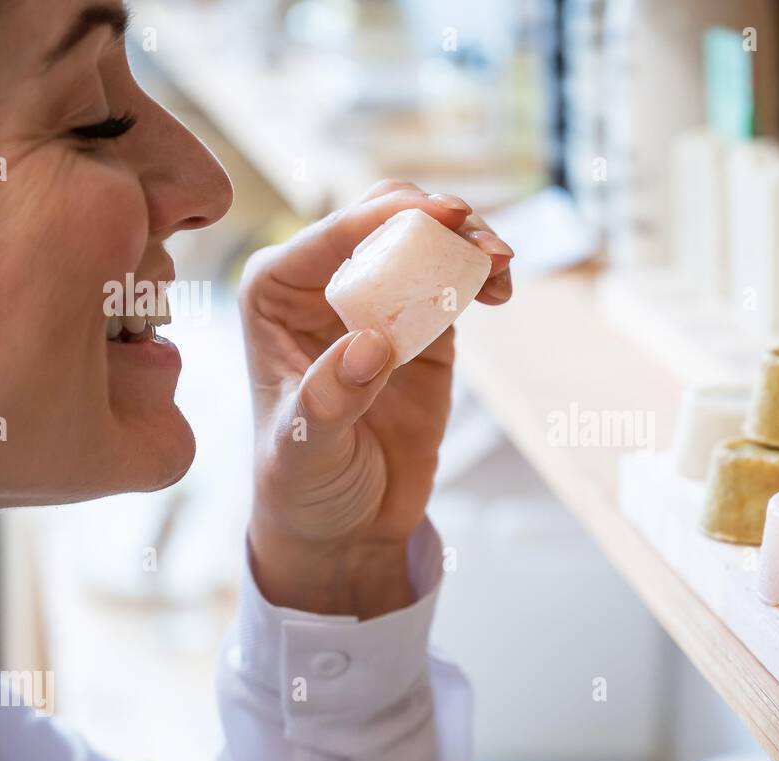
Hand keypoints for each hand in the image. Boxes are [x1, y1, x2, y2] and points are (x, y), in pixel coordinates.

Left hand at [238, 180, 513, 616]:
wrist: (346, 526)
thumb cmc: (303, 485)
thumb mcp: (305, 449)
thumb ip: (330, 399)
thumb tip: (370, 345)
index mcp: (275, 294)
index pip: (334, 236)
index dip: (389, 218)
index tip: (444, 217)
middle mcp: (322, 284)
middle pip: (384, 217)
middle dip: (436, 218)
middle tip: (482, 242)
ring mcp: (377, 301)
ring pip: (424, 238)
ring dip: (468, 240)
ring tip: (503, 265)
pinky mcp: (423, 325)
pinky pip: (454, 279)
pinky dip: (482, 274)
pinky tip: (502, 290)